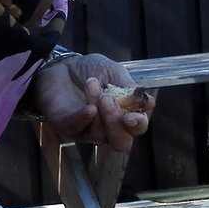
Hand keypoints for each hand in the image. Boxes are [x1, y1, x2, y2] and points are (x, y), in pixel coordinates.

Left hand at [30, 52, 152, 152]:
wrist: (60, 65)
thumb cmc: (90, 71)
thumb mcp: (113, 71)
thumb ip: (129, 87)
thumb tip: (148, 103)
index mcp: (123, 115)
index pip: (137, 128)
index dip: (139, 123)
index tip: (135, 113)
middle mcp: (107, 129)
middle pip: (121, 142)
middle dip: (117, 123)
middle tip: (109, 100)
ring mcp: (86, 131)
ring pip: (100, 135)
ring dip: (99, 111)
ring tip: (92, 84)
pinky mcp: (67, 127)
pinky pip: (77, 129)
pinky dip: (84, 119)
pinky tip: (89, 109)